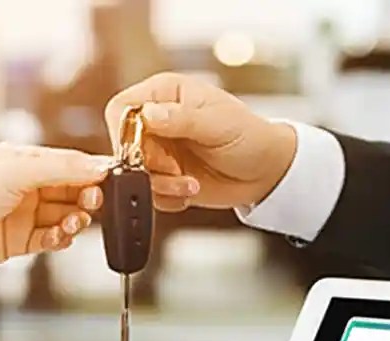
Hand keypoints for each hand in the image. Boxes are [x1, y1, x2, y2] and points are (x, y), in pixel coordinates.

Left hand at [0, 143, 109, 275]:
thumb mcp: (17, 171)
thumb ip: (62, 168)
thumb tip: (98, 166)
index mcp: (24, 161)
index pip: (70, 163)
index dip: (92, 173)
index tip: (111, 181)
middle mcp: (26, 186)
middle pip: (72, 191)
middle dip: (86, 198)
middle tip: (91, 204)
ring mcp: (23, 215)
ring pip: (65, 217)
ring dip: (74, 222)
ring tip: (70, 225)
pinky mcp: (20, 241)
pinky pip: (52, 240)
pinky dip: (59, 240)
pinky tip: (56, 239)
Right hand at [105, 72, 297, 211]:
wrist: (267, 171)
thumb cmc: (250, 136)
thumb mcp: (218, 123)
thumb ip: (181, 119)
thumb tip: (149, 114)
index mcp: (164, 93)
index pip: (121, 108)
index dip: (125, 133)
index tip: (144, 151)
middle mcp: (157, 121)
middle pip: (123, 146)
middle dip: (149, 165)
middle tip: (176, 170)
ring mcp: (159, 150)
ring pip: (133, 174)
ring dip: (160, 186)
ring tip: (189, 184)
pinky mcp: (164, 177)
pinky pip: (148, 193)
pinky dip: (167, 198)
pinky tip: (190, 190)